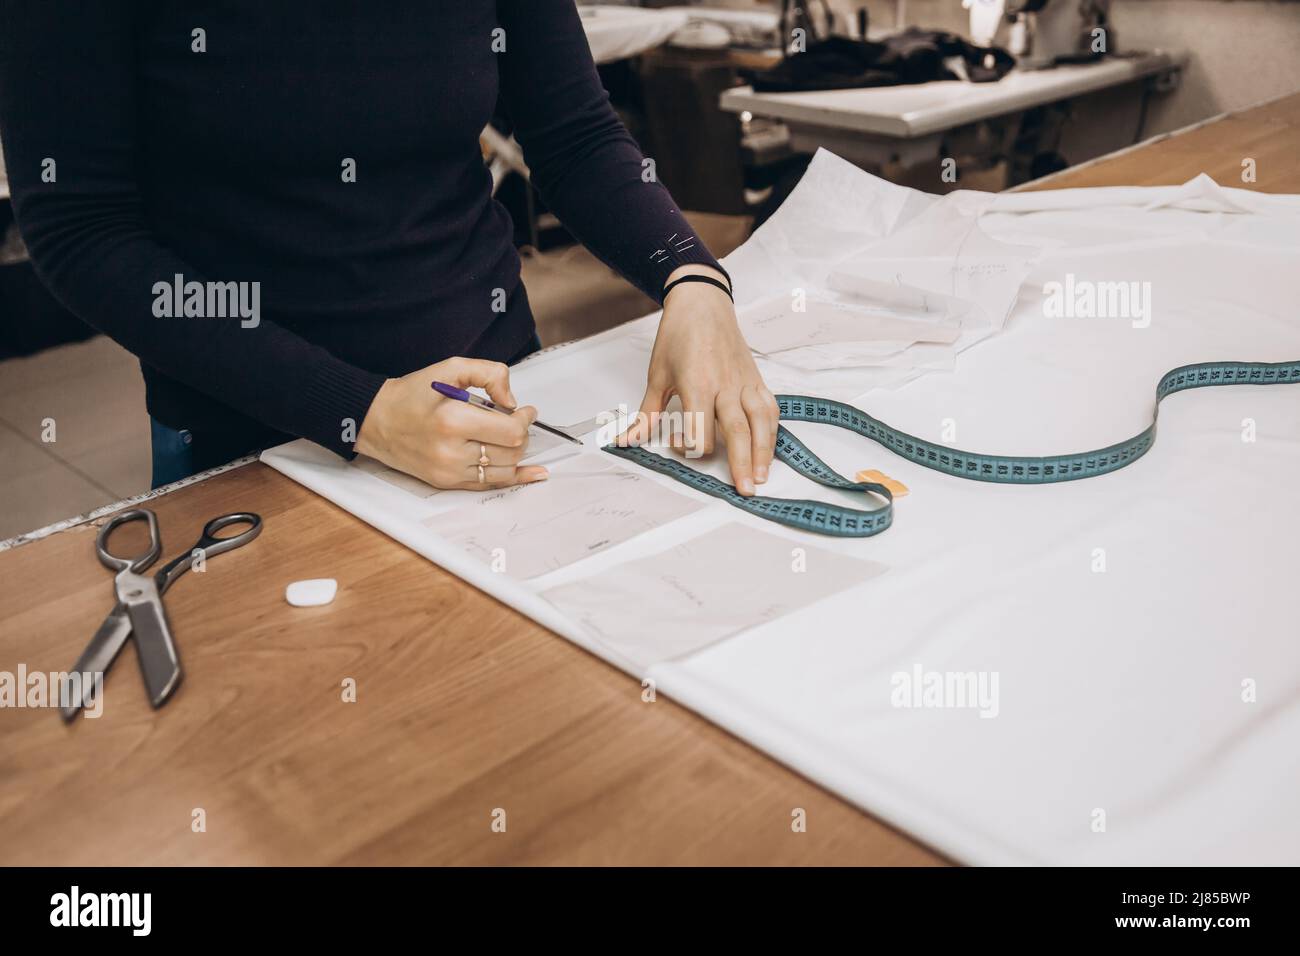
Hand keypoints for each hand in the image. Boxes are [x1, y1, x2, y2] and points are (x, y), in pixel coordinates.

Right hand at [355, 357, 547, 489]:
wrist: (376, 420)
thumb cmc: (411, 395)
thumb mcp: (449, 369)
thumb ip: (488, 375)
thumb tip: (512, 400)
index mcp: (452, 420)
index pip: (510, 430)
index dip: (525, 420)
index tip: (526, 410)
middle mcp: (451, 451)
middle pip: (511, 451)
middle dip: (522, 434)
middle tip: (516, 420)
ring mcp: (449, 471)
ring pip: (504, 469)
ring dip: (516, 452)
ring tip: (509, 436)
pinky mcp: (447, 482)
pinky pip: (489, 485)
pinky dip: (513, 477)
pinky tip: (530, 473)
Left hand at [620, 266, 777, 494]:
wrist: (702, 303)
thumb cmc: (678, 336)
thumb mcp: (656, 375)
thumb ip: (647, 414)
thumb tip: (627, 440)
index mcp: (697, 383)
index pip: (701, 429)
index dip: (690, 446)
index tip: (679, 444)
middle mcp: (725, 385)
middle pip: (738, 430)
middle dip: (742, 463)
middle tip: (745, 490)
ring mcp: (745, 382)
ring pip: (761, 421)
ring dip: (764, 451)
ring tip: (763, 477)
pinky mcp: (756, 379)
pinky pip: (770, 408)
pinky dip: (772, 430)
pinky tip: (769, 448)